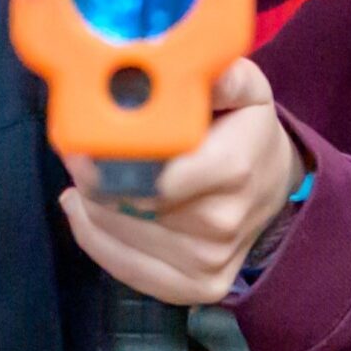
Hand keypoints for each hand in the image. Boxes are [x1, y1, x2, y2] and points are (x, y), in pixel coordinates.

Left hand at [58, 57, 304, 305]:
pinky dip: (95, 236)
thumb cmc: (245, 128)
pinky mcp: (194, 289)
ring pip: (115, 235)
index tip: (77, 139)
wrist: (274, 185)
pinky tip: (88, 209)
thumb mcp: (243, 88)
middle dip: (91, 176)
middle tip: (78, 151)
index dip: (105, 156)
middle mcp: (221, 223)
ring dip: (89, 204)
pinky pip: (122, 267)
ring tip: (89, 176)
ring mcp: (208, 264)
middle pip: (124, 205)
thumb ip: (216, 73)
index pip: (149, 174)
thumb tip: (182, 61)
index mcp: (233, 167)